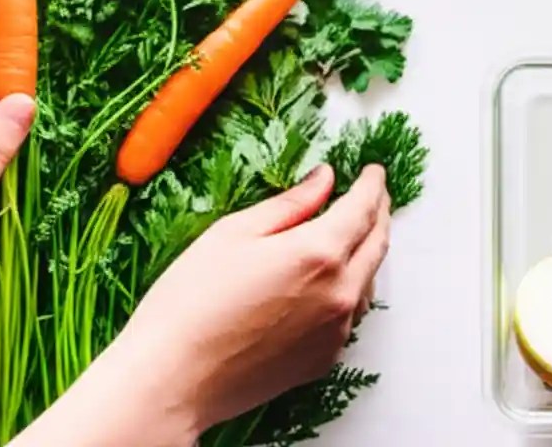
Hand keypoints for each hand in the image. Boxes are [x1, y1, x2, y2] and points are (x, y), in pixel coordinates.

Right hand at [9, 162, 390, 444]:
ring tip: (353, 237)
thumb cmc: (191, 303)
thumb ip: (290, 203)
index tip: (373, 172)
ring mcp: (336, 330)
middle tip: (373, 197)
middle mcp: (339, 292)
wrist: (172, 379)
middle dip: (378, 214)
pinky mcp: (325, 358)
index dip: (372, 185)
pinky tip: (328, 285)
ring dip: (366, 254)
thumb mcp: (235, 233)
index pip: (363, 208)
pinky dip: (348, 292)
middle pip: (376, 244)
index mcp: (318, 253)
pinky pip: (348, 316)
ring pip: (367, 282)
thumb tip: (324, 179)